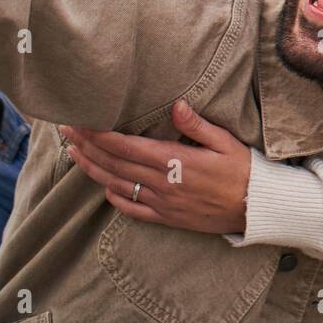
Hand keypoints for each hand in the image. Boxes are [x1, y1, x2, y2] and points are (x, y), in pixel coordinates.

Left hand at [61, 100, 250, 233]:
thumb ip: (197, 124)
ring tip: (74, 154)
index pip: (127, 146)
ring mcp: (162, 203)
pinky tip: (104, 187)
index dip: (100, 134)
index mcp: (175, 161)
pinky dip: (115, 198)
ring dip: (93, 169)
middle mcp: (163, 183)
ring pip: (118, 185)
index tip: (81, 121)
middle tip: (66, 131)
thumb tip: (175, 105)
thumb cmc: (244, 170)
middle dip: (88, 146)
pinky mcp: (167, 218)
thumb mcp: (226, 141)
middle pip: (115, 164)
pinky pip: (133, 210)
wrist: (256, 208)